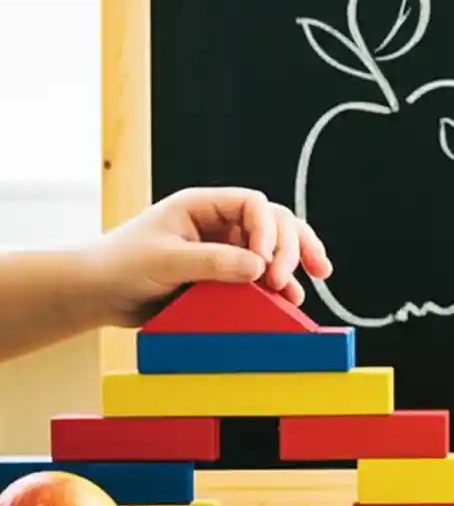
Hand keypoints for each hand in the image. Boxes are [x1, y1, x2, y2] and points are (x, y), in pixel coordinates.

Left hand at [94, 187, 333, 325]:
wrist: (97, 295)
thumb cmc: (119, 266)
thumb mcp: (166, 261)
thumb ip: (213, 262)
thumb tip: (258, 266)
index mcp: (202, 206)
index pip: (253, 205)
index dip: (267, 230)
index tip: (265, 261)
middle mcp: (218, 224)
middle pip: (273, 223)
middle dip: (289, 248)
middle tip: (283, 281)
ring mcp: (225, 250)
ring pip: (274, 248)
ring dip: (294, 263)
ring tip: (304, 287)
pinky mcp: (226, 276)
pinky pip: (262, 277)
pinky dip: (281, 287)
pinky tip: (291, 300)